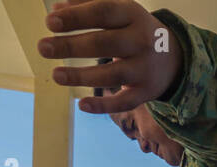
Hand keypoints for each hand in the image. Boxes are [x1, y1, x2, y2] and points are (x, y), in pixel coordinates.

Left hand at [38, 0, 182, 113]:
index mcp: (132, 14)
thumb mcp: (119, 11)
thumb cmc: (134, 31)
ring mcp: (145, 68)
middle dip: (71, 46)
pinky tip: (82, 105)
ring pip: (112, 74)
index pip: (102, 12)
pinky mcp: (146, 92)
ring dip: (81, 76)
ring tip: (56, 75)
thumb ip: (88, 5)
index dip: (76, 17)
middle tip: (43, 47)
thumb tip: (56, 8)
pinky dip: (103, 106)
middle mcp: (141, 40)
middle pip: (104, 43)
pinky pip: (124, 102)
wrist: (174, 58)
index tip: (50, 22)